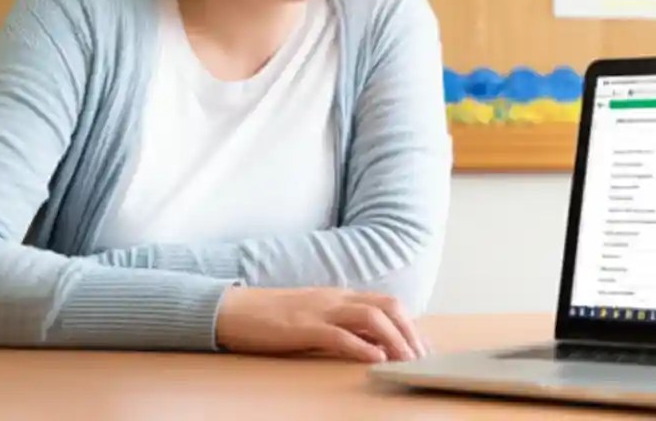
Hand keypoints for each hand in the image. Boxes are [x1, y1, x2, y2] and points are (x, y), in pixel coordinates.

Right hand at [214, 286, 427, 362]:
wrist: (233, 309)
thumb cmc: (272, 317)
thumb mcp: (314, 316)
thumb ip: (342, 324)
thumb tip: (373, 343)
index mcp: (339, 295)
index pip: (386, 303)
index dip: (409, 324)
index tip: (423, 347)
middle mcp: (336, 298)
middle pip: (387, 307)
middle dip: (410, 331)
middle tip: (422, 357)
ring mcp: (320, 310)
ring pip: (371, 318)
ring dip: (394, 340)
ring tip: (406, 360)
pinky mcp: (302, 327)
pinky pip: (339, 335)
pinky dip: (362, 347)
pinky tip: (375, 359)